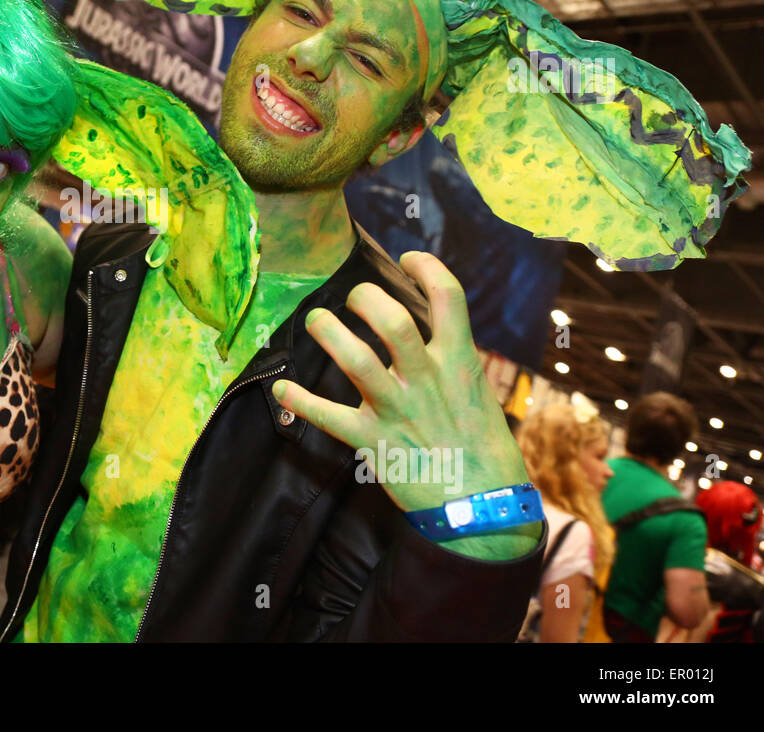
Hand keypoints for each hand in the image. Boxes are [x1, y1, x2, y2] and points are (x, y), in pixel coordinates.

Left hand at [272, 251, 529, 515]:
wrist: (482, 506)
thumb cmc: (482, 447)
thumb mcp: (476, 393)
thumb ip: (451, 360)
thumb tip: (431, 329)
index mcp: (459, 362)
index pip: (449, 297)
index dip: (427, 267)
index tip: (407, 257)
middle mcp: (427, 380)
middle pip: (392, 321)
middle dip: (365, 298)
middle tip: (352, 298)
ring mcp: (398, 409)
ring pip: (356, 360)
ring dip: (328, 334)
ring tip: (315, 322)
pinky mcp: (373, 441)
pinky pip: (328, 416)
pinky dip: (299, 400)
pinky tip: (281, 387)